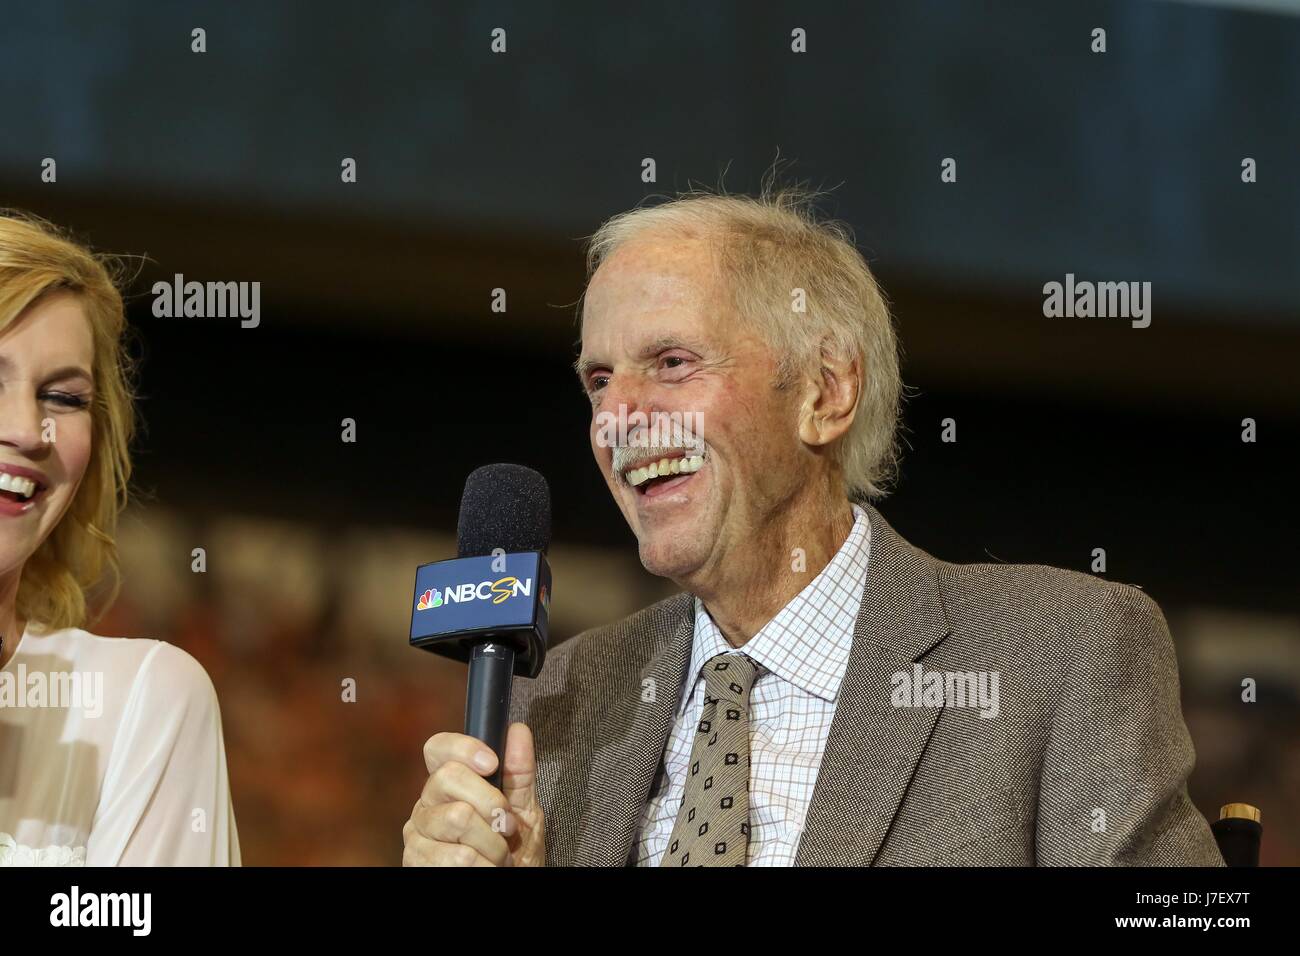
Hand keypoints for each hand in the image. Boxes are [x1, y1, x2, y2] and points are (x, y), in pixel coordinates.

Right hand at [403, 722, 545, 865]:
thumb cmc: (514, 850)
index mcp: (449, 783)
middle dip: (491, 803)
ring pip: (458, 818)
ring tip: (498, 854)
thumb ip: (520, 772)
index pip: (438, 748)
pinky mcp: (415, 861)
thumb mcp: (524, 809)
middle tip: (506, 826)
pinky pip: (458, 856)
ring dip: (492, 842)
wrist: (509, 883)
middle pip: (449, 777)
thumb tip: (517, 731)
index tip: (492, 763)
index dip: (464, 748)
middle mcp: (427, 803)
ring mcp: (418, 833)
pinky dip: (484, 865)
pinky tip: (485, 868)